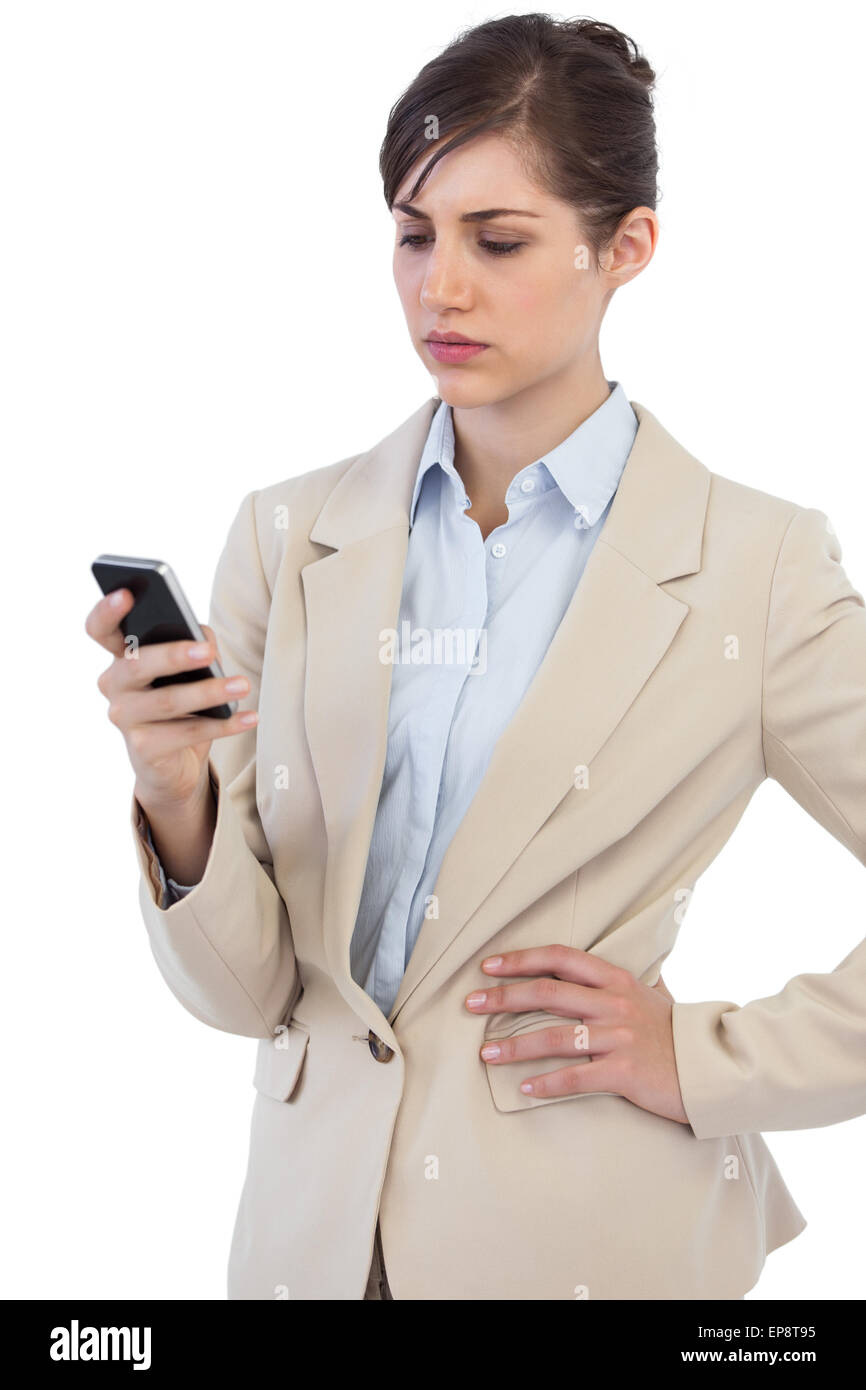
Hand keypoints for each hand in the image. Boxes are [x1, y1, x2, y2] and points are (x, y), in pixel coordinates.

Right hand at [86, 587, 257, 807]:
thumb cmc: (181, 702)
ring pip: (168, 701)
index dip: (107, 611)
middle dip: (174, 656)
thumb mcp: (188, 668)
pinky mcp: (143, 748)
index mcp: (120, 656)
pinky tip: (248, 717)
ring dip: (210, 692)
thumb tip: (206, 640)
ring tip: (242, 685)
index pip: (100, 629)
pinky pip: (187, 733)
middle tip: (208, 651)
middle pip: (137, 664)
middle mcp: (114, 685)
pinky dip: (223, 725)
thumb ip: (194, 643)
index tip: (126, 593)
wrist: (173, 762)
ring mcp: (124, 718)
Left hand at [465, 945, 688, 1123]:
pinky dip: (547, 1082)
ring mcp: (619, 1037)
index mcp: (616, 979)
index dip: (522, 960)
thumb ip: (633, 980)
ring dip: (514, 1046)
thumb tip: (625, 965)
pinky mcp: (624, 1071)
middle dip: (503, 998)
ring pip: (554, 1036)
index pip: (560, 958)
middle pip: (547, 993)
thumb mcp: (655, 996)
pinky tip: (525, 1088)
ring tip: (485, 1054)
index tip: (489, 965)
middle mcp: (614, 1002)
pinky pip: (576, 1076)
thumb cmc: (678, 1033)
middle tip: (470, 1005)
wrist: (713, 1069)